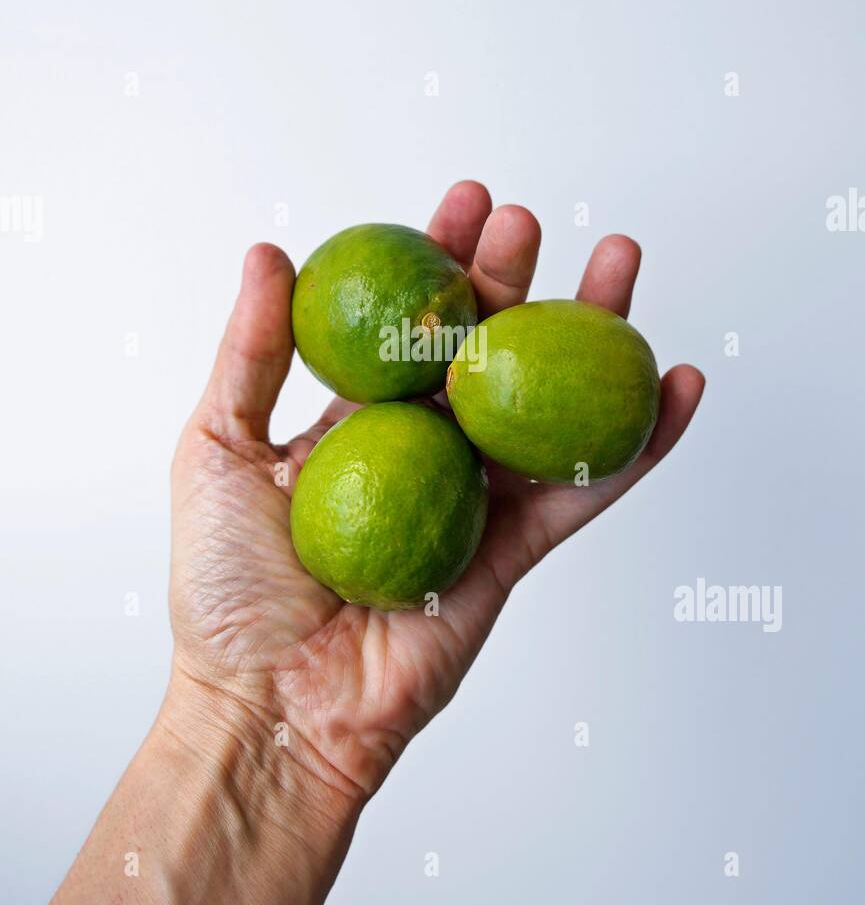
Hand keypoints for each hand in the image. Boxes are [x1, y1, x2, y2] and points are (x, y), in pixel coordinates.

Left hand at [169, 181, 703, 805]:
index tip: (465, 198)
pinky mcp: (514, 555)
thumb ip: (250, 352)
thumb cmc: (226, 588)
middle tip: (532, 223)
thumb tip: (271, 250)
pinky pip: (584, 492)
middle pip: (486, 352)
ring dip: (592, 336)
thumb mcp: (214, 447)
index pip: (410, 324)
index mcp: (357, 424)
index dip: (440, 260)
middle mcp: (423, 455)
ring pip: (545, 406)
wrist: (269, 706)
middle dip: (514, 281)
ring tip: (619, 264)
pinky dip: (637, 444)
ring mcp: (474, 503)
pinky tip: (677, 383)